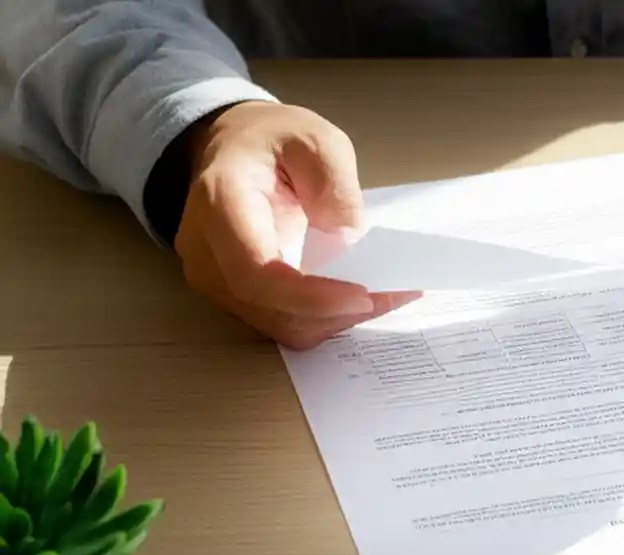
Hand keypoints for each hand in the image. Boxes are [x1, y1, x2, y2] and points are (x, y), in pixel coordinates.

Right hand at [174, 101, 419, 348]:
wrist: (234, 149)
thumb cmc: (273, 139)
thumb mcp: (317, 141)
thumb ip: (335, 188)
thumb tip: (350, 243)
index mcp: (220, 203)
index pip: (255, 272)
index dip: (310, 298)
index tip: (364, 295)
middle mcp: (207, 251)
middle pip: (271, 308)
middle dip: (337, 311)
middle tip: (396, 292)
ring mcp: (217, 279)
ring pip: (281, 325)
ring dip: (337, 319)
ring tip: (386, 293)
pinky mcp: (236, 296)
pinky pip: (283, 321)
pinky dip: (326, 317)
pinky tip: (358, 296)